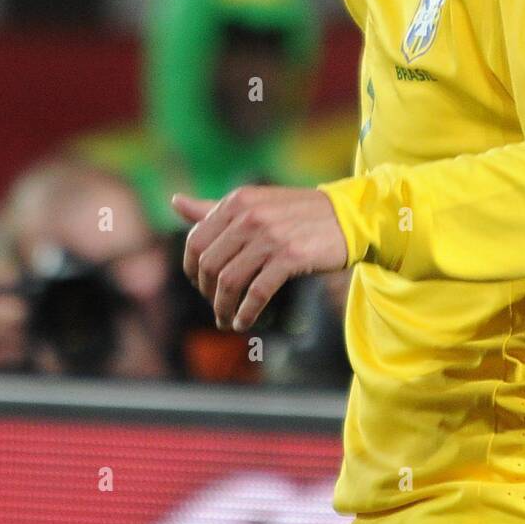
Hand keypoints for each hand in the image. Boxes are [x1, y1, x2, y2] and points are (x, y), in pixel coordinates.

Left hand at [172, 186, 348, 332]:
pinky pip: (257, 292)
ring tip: (227, 320)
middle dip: (207, 293)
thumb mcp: (254, 204)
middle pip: (209, 265)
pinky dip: (246, 312)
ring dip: (223, 308)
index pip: (195, 241)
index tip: (200, 286)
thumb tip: (175, 202)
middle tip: (216, 306)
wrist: (349, 216)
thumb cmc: (297, 213)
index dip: (191, 270)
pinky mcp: (290, 256)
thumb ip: (213, 208)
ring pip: (229, 281)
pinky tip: (245, 322)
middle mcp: (250, 216)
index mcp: (237, 201)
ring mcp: (270, 236)